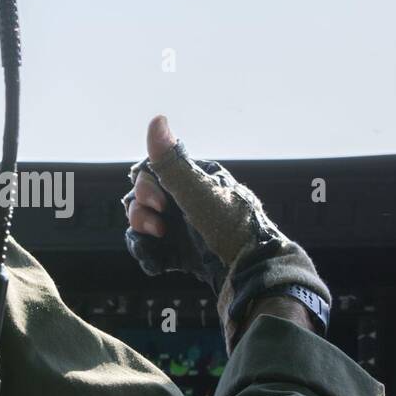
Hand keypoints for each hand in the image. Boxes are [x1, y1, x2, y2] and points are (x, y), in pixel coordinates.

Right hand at [122, 115, 328, 348]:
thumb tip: (156, 119)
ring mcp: (185, 228)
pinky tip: (156, 264)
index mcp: (197, 179)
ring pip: (144, 224)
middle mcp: (189, 201)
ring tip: (159, 243)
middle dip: (141, 211)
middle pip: (143, 198)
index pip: (153, 171)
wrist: (254, 277)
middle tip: (159, 227)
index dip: (145, 185)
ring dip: (141, 233)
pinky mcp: (184, 255)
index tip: (158, 201)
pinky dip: (148, 255)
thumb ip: (172, 162)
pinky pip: (152, 249)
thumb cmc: (231, 230)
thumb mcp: (198, 194)